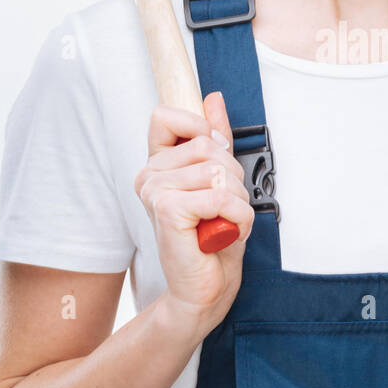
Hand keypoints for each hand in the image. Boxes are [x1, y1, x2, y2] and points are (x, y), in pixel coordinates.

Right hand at [134, 91, 253, 337]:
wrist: (207, 289)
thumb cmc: (214, 240)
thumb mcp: (222, 181)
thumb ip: (215, 138)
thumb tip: (213, 99)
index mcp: (158, 164)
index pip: (166, 115)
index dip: (200, 131)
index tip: (214, 164)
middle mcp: (150, 175)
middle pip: (208, 146)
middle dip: (234, 180)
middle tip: (224, 210)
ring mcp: (154, 192)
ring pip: (219, 172)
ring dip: (238, 203)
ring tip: (223, 224)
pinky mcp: (167, 210)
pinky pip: (220, 196)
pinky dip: (237, 218)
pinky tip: (224, 233)